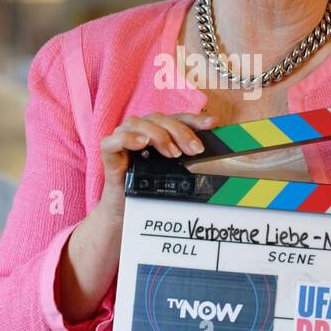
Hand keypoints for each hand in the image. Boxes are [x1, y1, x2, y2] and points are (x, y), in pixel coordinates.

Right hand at [59, 112, 216, 325]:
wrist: (127, 212)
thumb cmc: (152, 190)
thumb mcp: (176, 174)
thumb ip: (191, 161)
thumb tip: (223, 159)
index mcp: (157, 130)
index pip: (177, 118)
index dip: (194, 119)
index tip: (213, 124)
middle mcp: (139, 129)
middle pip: (160, 118)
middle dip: (180, 132)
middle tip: (196, 150)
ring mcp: (122, 138)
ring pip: (138, 123)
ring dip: (158, 135)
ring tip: (173, 153)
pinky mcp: (108, 151)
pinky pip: (114, 139)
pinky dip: (128, 138)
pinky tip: (142, 144)